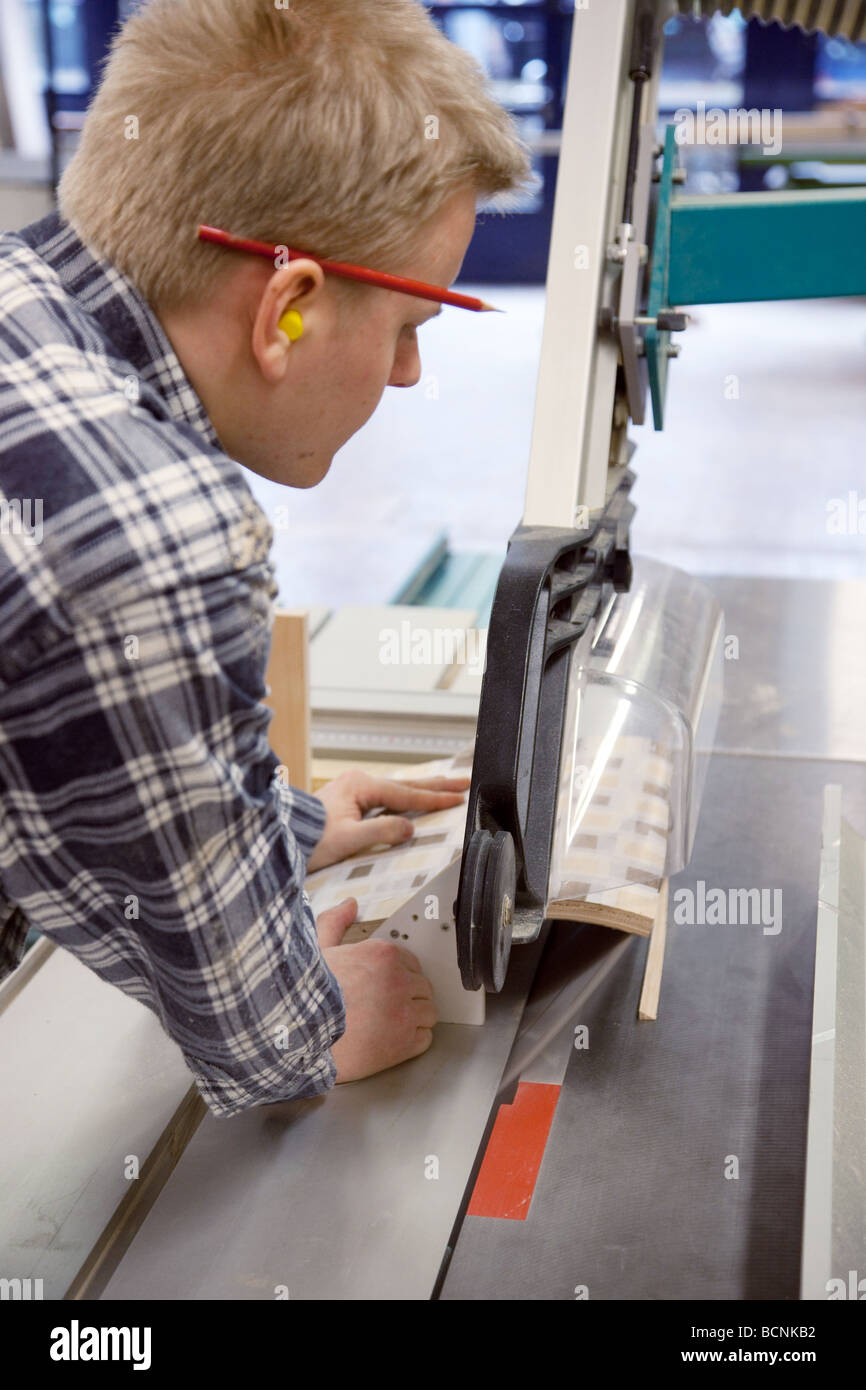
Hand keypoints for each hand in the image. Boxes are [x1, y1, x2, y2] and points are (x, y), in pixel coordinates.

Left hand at [306, 770, 469, 872]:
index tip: (457, 798)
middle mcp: (358, 782)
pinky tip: (412, 801)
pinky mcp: (349, 801)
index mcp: (360, 786)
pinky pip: (385, 798)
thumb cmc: (308, 839)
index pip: (406, 795)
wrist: (280, 836)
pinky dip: (404, 799)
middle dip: (435, 786)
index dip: (433, 799)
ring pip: (396, 791)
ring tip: (445, 788)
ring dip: (421, 791)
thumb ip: (382, 832)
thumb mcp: (348, 840)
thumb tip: (409, 829)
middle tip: (463, 782)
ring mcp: (353, 790)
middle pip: (406, 785)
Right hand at [316, 898, 437, 1081]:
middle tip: (386, 1007)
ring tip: (389, 1025)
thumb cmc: (306, 997)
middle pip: (423, 988)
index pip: (411, 962)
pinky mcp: (404, 1043)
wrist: (299, 1038)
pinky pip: (424, 1040)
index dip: (398, 976)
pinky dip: (411, 1042)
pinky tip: (392, 1040)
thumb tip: (349, 905)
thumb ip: (335, 923)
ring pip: (428, 1013)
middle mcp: (398, 981)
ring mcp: (404, 1013)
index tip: (386, 986)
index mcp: (382, 955)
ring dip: (413, 1019)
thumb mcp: (317, 951)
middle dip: (408, 997)